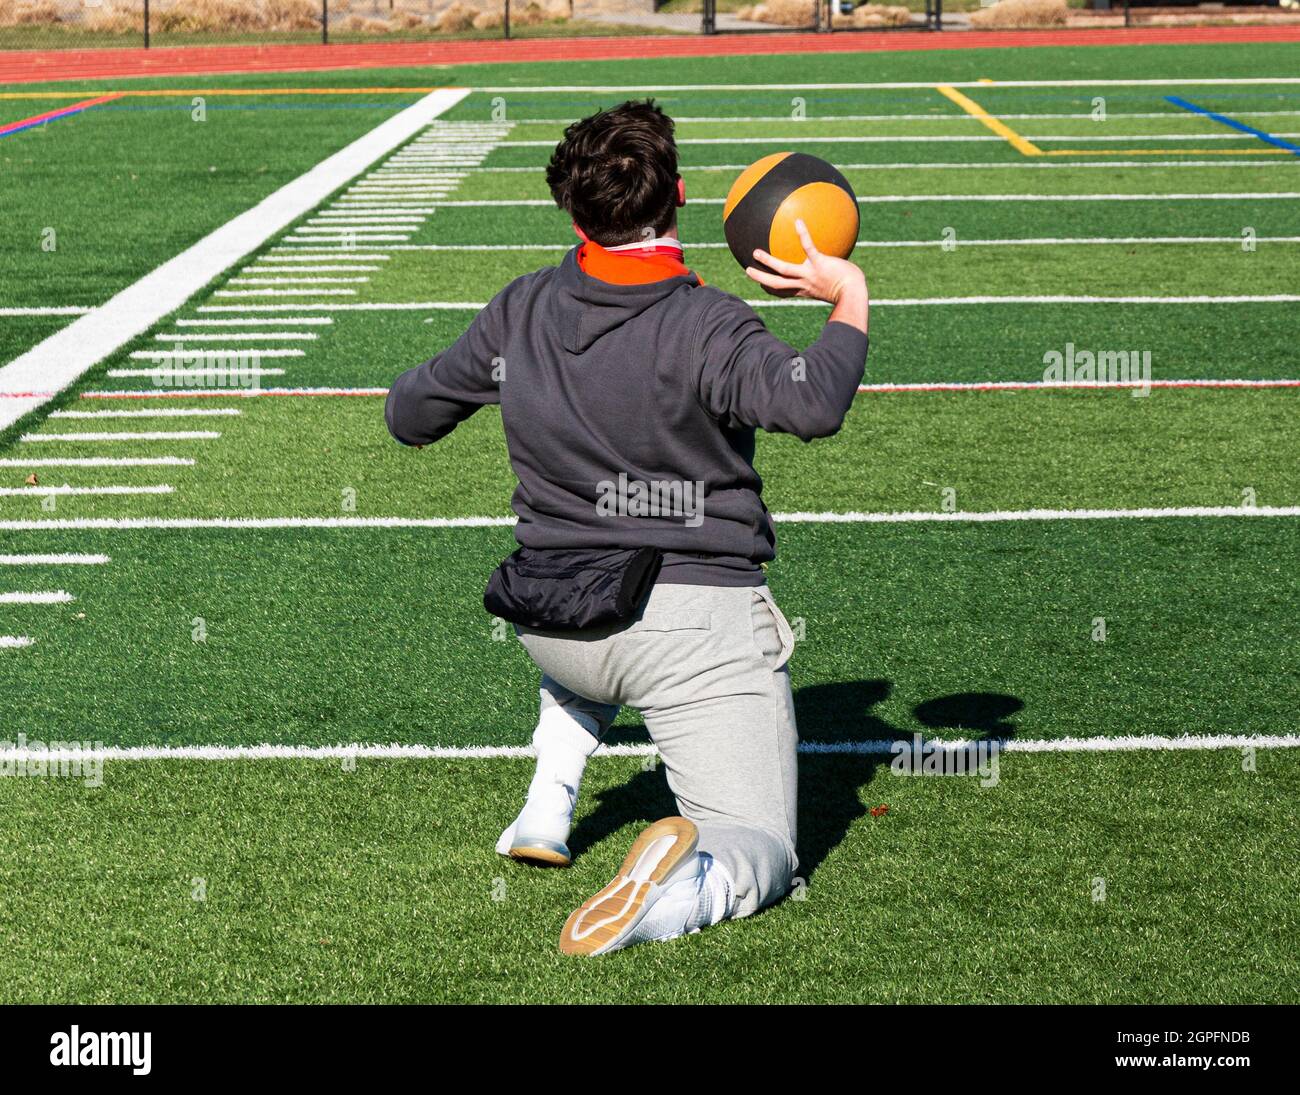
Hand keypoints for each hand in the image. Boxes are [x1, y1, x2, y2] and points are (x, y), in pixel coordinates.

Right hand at [746, 219, 866, 304]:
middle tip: (747, 270)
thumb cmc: (850, 289)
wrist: (854, 293)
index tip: (762, 285)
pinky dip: (802, 234)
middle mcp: (803, 284)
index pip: (783, 291)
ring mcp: (809, 274)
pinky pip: (808, 247)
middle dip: (761, 277)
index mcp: (804, 290)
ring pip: (783, 269)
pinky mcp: (819, 263)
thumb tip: (837, 267)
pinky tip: (797, 221)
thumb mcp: (837, 285)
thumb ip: (831, 276)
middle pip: (776, 283)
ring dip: (768, 261)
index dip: (770, 288)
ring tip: (755, 252)